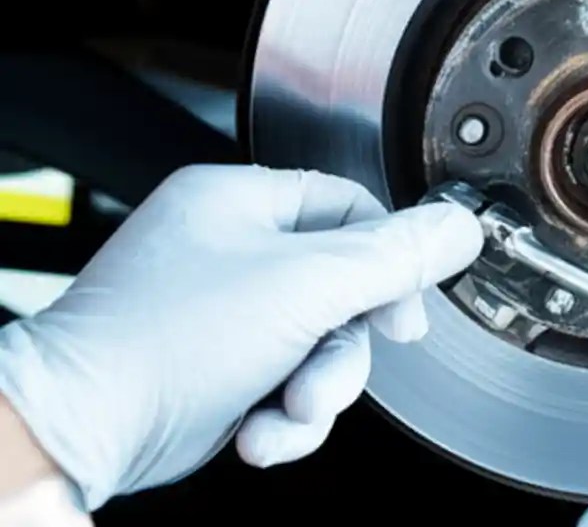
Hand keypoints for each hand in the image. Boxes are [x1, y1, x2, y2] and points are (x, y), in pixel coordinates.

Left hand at [0, 165, 481, 509]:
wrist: (84, 429)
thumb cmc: (165, 341)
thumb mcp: (307, 285)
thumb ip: (394, 256)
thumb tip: (460, 225)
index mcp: (240, 200)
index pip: (349, 207)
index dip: (387, 260)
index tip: (403, 308)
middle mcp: (229, 250)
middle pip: (341, 289)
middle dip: (343, 349)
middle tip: (332, 372)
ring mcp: (221, 311)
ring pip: (318, 345)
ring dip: (315, 390)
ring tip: (286, 411)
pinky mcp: (218, 367)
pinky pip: (285, 382)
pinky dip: (282, 416)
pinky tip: (259, 431)